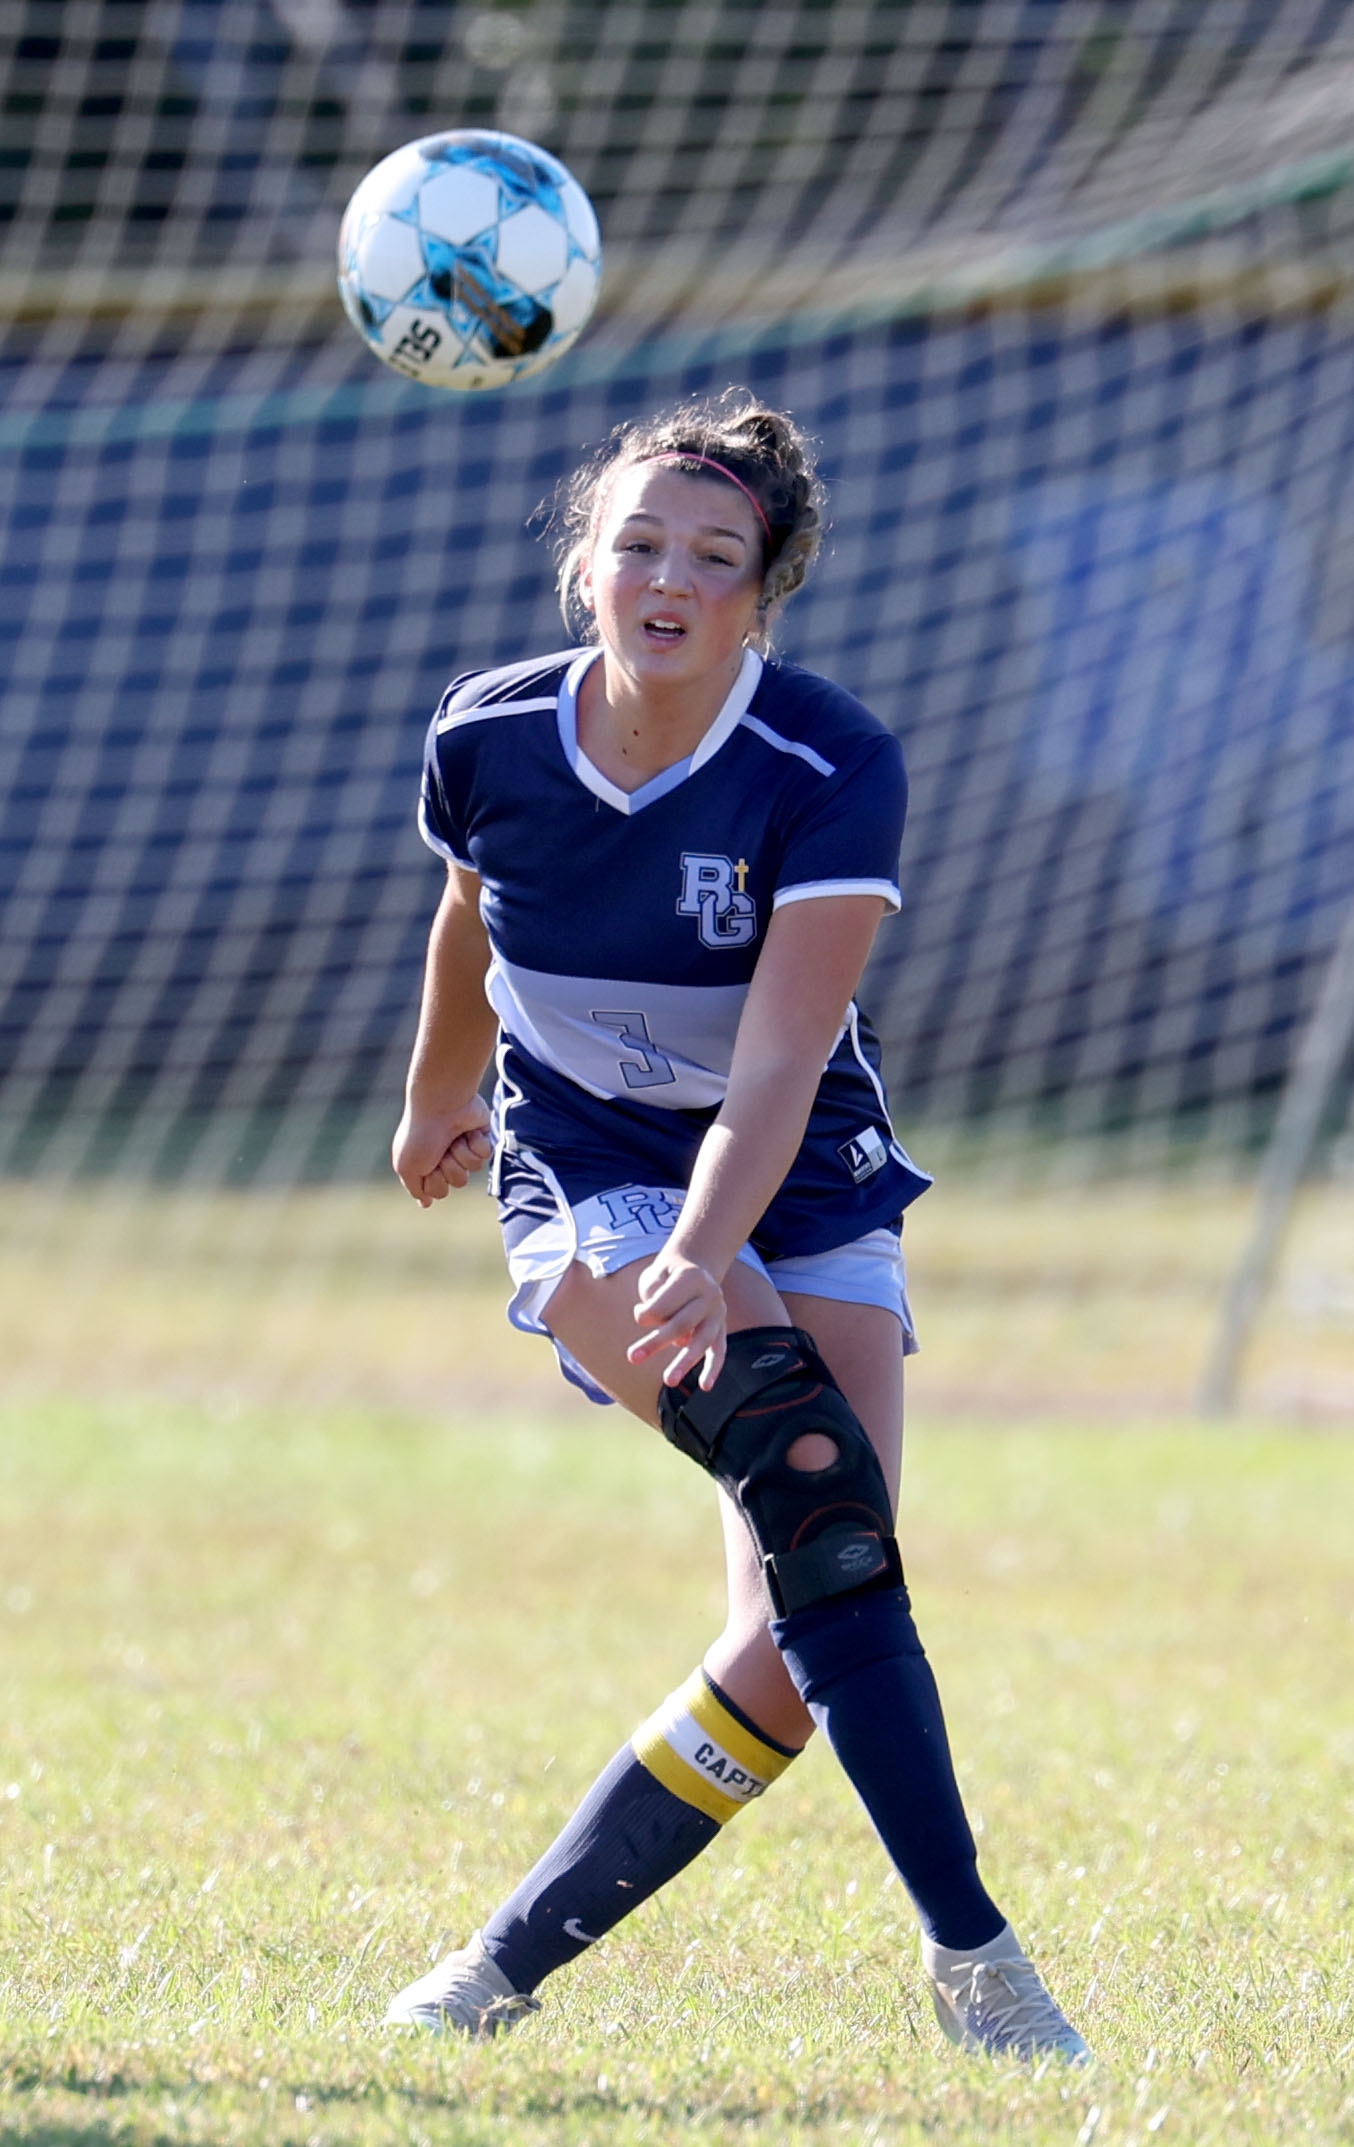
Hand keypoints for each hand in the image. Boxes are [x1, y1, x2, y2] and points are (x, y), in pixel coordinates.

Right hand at [392, 1095, 492, 1206]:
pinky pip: (485, 1155)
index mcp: (427, 1164)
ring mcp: (464, 1147)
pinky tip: (467, 1131)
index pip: (438, 1192)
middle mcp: (445, 1157)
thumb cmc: (421, 1135)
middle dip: (450, 1168)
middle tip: (441, 1150)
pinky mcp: (480, 1137)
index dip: (435, 1182)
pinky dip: (475, 1144)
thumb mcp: (406, 1167)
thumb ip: (415, 1188)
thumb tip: (425, 1204)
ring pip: (473, 1169)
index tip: (427, 1166)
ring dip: (461, 1154)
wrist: (441, 1105)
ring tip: (453, 1138)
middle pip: (458, 1182)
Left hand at [626, 1249, 726, 1392]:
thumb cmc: (666, 1276)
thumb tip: (666, 1332)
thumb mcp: (654, 1277)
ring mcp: (718, 1312)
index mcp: (692, 1276)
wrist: (694, 1266)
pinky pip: (719, 1350)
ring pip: (702, 1340)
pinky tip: (705, 1386)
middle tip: (632, 1357)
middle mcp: (710, 1294)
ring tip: (668, 1381)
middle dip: (656, 1342)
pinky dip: (713, 1368)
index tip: (638, 1314)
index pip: (667, 1302)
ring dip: (684, 1362)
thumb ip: (654, 1300)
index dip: (647, 1313)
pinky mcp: (721, 1327)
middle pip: (682, 1323)